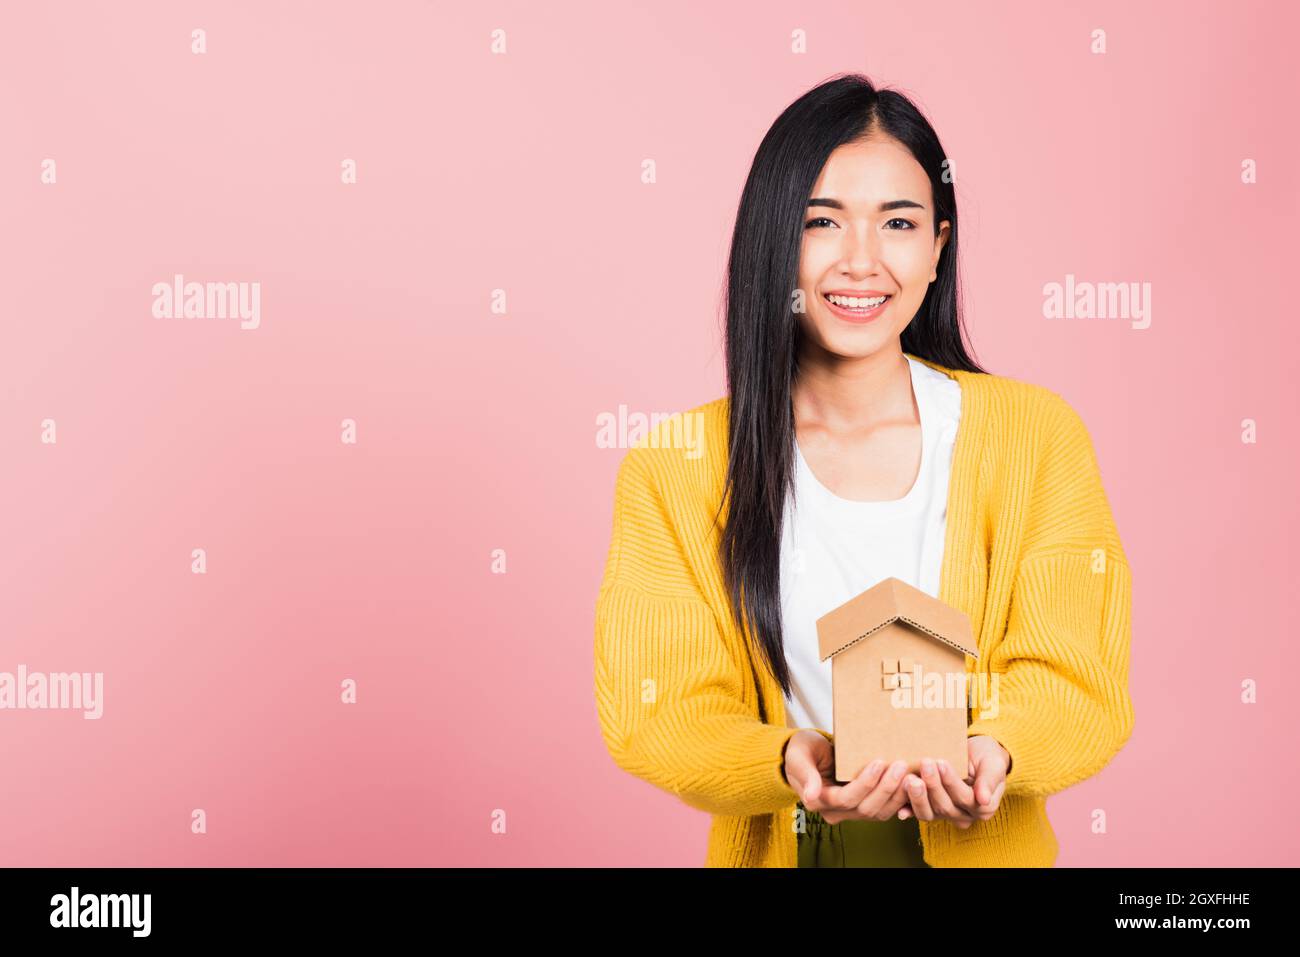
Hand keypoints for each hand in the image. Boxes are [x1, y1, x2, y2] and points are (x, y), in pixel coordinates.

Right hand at [783, 730, 911, 824]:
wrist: (808, 754)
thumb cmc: (802, 751)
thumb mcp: (798, 756)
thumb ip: (805, 774)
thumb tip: (811, 796)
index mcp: (819, 801)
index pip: (846, 798)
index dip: (865, 783)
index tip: (878, 762)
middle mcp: (836, 811)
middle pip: (866, 808)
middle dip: (886, 787)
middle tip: (900, 765)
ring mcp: (851, 811)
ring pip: (879, 812)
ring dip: (896, 795)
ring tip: (909, 774)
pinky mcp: (863, 806)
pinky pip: (884, 808)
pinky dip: (898, 798)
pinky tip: (909, 782)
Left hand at [897, 735, 1009, 827]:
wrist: (976, 754)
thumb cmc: (986, 757)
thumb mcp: (993, 764)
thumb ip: (989, 781)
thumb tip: (983, 800)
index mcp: (982, 807)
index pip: (965, 798)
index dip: (951, 782)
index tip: (941, 763)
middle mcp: (964, 815)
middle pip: (945, 805)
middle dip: (933, 784)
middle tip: (924, 763)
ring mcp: (945, 814)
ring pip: (930, 813)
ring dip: (918, 796)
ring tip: (910, 779)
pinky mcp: (930, 808)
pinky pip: (917, 812)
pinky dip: (908, 809)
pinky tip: (900, 806)